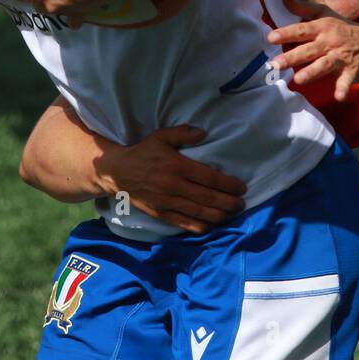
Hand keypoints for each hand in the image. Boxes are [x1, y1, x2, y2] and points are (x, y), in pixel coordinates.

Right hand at [96, 125, 246, 233]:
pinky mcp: (161, 214)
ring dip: (219, 215)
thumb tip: (203, 133)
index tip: (241, 188)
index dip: (228, 185)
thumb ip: (182, 133)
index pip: (209, 178)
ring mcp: (168, 202)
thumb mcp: (160, 136)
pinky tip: (212, 225)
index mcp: (177, 166)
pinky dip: (200, 226)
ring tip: (232, 214)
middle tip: (241, 204)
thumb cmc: (143, 152)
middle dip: (229, 203)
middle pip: (208, 198)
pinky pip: (184, 223)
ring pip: (199, 213)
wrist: (117, 172)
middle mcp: (174, 186)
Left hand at [267, 0, 358, 100]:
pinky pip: (346, 81)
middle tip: (275, 64)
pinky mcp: (352, 72)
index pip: (301, 30)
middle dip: (292, 57)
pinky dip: (343, 88)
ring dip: (312, 72)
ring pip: (324, 65)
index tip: (270, 38)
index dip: (286, 33)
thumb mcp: (325, 14)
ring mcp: (341, 57)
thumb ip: (303, 9)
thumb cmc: (343, 28)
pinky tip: (338, 96)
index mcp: (322, 28)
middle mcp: (330, 42)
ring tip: (298, 79)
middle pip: (308, 50)